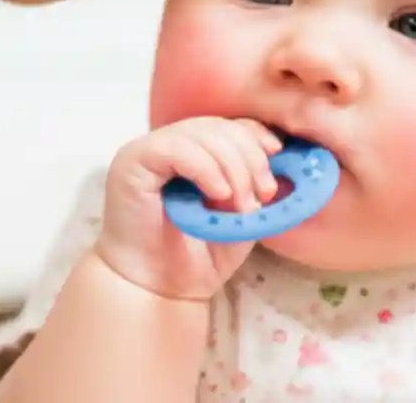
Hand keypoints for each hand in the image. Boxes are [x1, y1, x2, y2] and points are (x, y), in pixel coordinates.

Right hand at [95, 117, 281, 300]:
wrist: (160, 290)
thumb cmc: (199, 254)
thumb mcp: (240, 213)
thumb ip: (256, 183)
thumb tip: (283, 156)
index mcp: (194, 150)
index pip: (227, 124)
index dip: (255, 134)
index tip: (277, 156)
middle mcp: (168, 143)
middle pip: (217, 126)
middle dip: (249, 157)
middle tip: (264, 194)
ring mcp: (148, 149)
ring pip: (200, 133)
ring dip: (233, 167)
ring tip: (242, 205)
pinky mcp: (133, 161)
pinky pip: (175, 149)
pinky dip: (205, 168)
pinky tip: (219, 194)